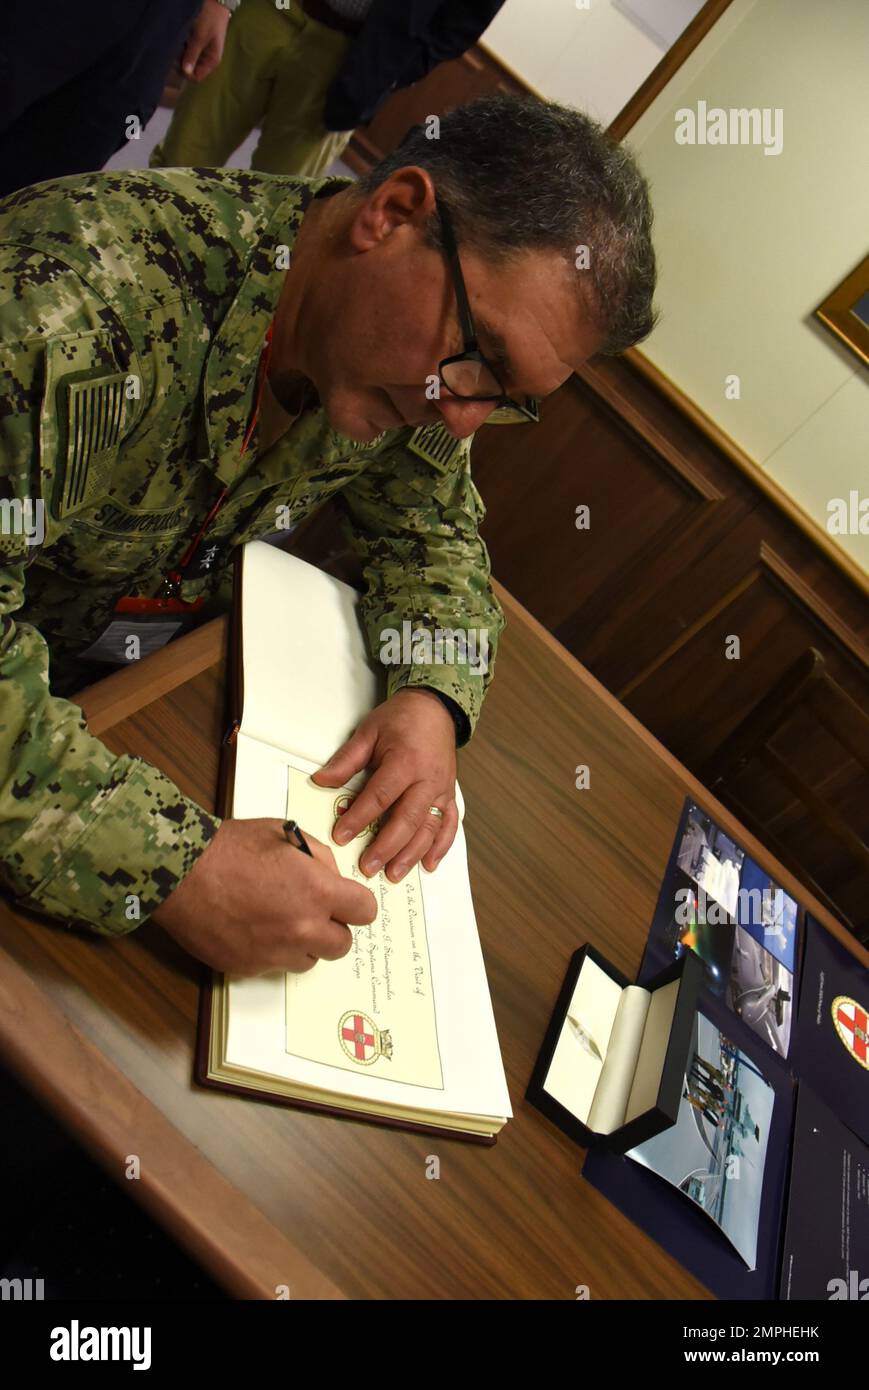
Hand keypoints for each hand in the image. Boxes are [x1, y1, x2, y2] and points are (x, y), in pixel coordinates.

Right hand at [152, 818, 377, 974]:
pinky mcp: (249, 967)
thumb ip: (320, 858)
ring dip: (304, 943)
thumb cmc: (230, 848)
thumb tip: (333, 878)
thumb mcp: (285, 834)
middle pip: (342, 944)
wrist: (179, 872)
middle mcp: (302, 929)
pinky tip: (252, 926)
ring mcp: (275, 953)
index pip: (365, 912)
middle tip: (311, 910)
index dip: (355, 903)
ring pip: (309, 959)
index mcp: (317, 892)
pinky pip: (274, 966)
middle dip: (332, 927)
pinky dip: (270, 950)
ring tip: (279, 918)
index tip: (345, 900)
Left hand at [182, 0, 229, 81]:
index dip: (186, 73)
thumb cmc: (210, 19)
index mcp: (211, 60)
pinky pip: (187, 49)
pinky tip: (179, 38)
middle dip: (181, 62)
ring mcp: (201, 50)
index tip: (176, 63)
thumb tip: (185, 72)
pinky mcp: (197, 41)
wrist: (215, 0)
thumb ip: (192, 55)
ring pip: (188, 59)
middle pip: (191, 68)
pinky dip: (181, 46)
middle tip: (174, 50)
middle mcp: (206, 58)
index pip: (197, 77)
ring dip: (180, 53)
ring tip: (177, 42)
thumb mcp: (200, 37)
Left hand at [311, 688, 457, 880]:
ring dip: (412, 854)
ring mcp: (441, 789)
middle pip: (407, 819)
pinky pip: (448, 824)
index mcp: (405, 761)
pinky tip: (428, 863)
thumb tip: (321, 781)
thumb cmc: (401, 719)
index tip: (341, 835)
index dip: (359, 818)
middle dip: (386, 847)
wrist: (434, 708)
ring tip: (394, 873)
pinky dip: (441, 846)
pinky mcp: (449, 795)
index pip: (380, 796)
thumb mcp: (368, 732)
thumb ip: (346, 760)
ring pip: (429, 828)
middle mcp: (427, 779)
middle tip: (368, 867)